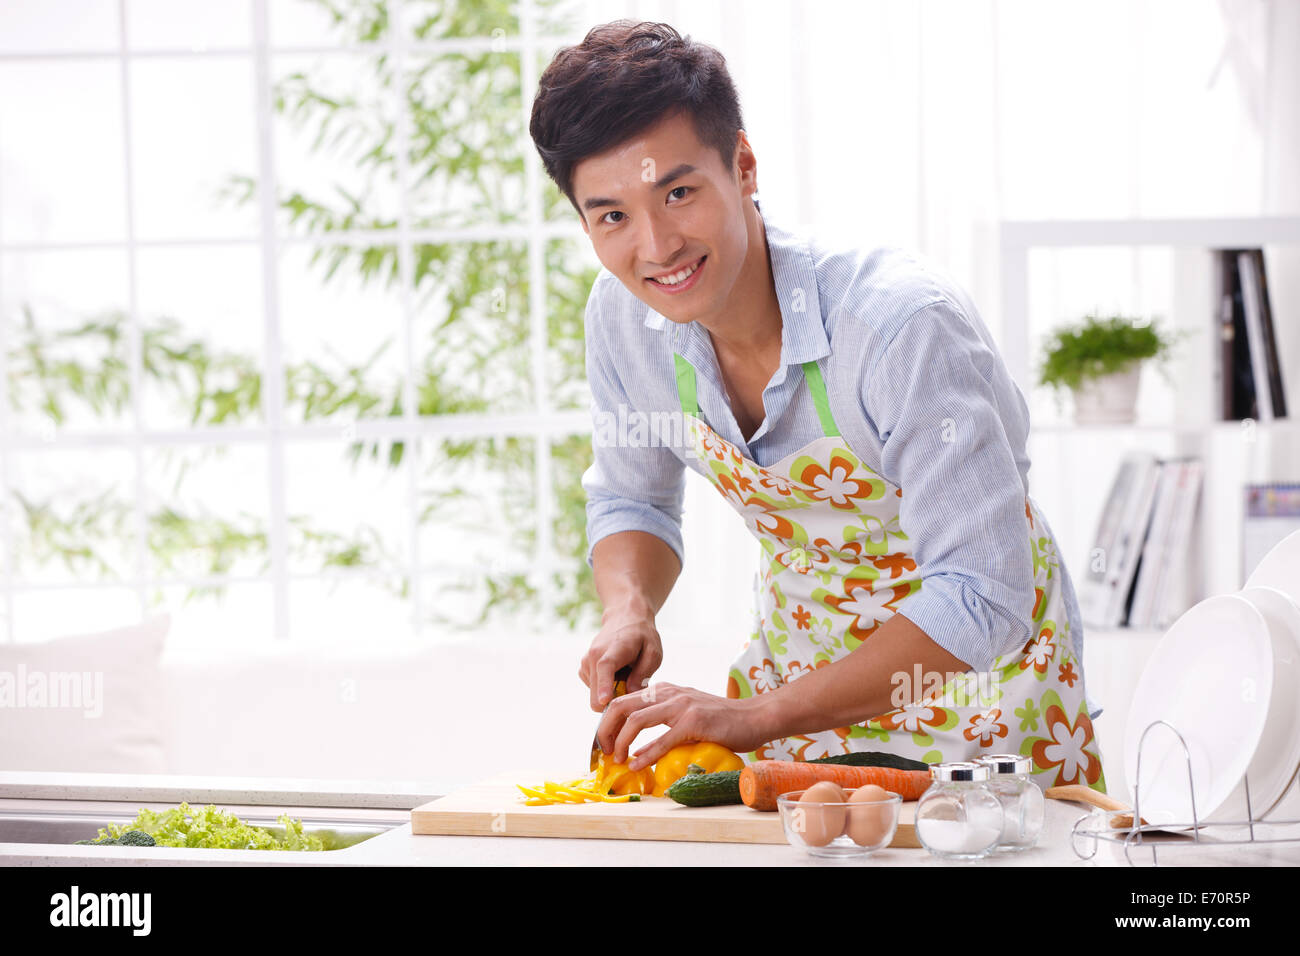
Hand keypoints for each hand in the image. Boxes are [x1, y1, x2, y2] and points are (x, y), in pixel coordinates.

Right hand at [578, 606, 663, 710]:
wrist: (624, 618)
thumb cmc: (641, 636)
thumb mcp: (653, 652)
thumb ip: (643, 673)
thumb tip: (631, 693)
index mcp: (613, 650)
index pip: (605, 668)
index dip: (604, 686)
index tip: (604, 701)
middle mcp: (593, 656)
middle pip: (596, 692)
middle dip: (613, 700)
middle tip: (632, 690)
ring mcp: (585, 663)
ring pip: (596, 695)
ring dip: (612, 691)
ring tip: (625, 673)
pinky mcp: (583, 669)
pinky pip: (594, 690)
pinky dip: (606, 687)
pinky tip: (617, 673)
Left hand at [596, 682, 771, 769]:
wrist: (754, 716)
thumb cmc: (722, 719)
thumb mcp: (686, 712)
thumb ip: (663, 720)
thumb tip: (637, 748)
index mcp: (665, 690)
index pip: (624, 700)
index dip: (608, 722)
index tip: (604, 743)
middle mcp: (669, 693)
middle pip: (622, 706)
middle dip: (606, 730)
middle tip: (604, 751)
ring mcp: (681, 706)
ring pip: (636, 720)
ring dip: (621, 742)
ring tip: (618, 759)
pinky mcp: (694, 722)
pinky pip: (662, 740)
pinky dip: (646, 755)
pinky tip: (637, 765)